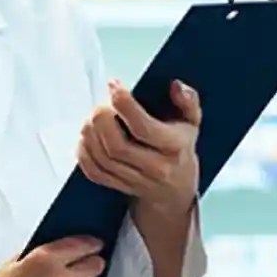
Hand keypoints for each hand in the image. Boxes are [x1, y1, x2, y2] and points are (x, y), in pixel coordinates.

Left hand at [78, 78, 200, 215]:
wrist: (177, 191)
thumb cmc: (180, 149)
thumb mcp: (192, 122)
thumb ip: (188, 101)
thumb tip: (175, 85)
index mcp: (175, 147)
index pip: (143, 127)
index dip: (124, 104)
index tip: (114, 86)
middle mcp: (157, 168)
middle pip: (117, 145)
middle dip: (101, 120)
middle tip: (100, 106)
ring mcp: (138, 181)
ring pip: (103, 159)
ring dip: (90, 134)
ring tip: (92, 119)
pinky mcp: (120, 187)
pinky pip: (95, 173)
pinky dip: (85, 154)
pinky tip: (87, 138)